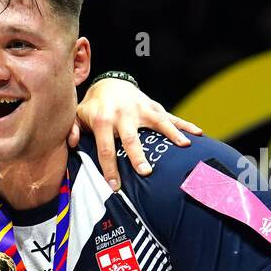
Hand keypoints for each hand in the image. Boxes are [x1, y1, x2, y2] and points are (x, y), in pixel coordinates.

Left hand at [71, 78, 202, 190]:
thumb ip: (73, 130)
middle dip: (138, 156)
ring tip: (184, 146)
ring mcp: (140, 109)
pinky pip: (170, 116)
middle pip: (131, 139)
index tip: (115, 186)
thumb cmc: (93, 107)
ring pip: (157, 123)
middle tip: (146, 172)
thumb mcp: (78, 117)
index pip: (105, 149)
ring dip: (171, 134)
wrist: (110, 83)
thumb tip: (72, 145)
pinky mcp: (153, 107)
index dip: (109, 169)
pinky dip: (184, 125)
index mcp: (102, 120)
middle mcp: (123, 114)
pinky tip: (198, 134)